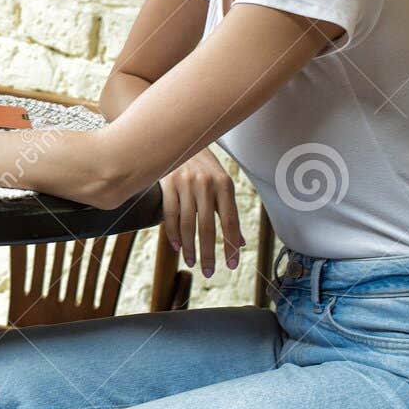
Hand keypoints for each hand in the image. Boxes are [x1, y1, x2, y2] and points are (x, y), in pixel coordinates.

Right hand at [160, 147, 245, 277]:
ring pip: (187, 224)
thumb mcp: (221, 183)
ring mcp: (185, 183)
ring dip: (189, 247)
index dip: (231, 245)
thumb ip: (229, 212)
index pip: (230, 222)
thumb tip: (241, 242)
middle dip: (209, 253)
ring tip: (192, 262)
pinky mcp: (167, 183)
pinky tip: (177, 246)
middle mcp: (206, 184)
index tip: (232, 265)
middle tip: (209, 272)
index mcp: (225, 184)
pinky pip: (170, 214)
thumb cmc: (203, 165)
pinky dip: (172, 233)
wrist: (178, 137)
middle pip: (207, 227)